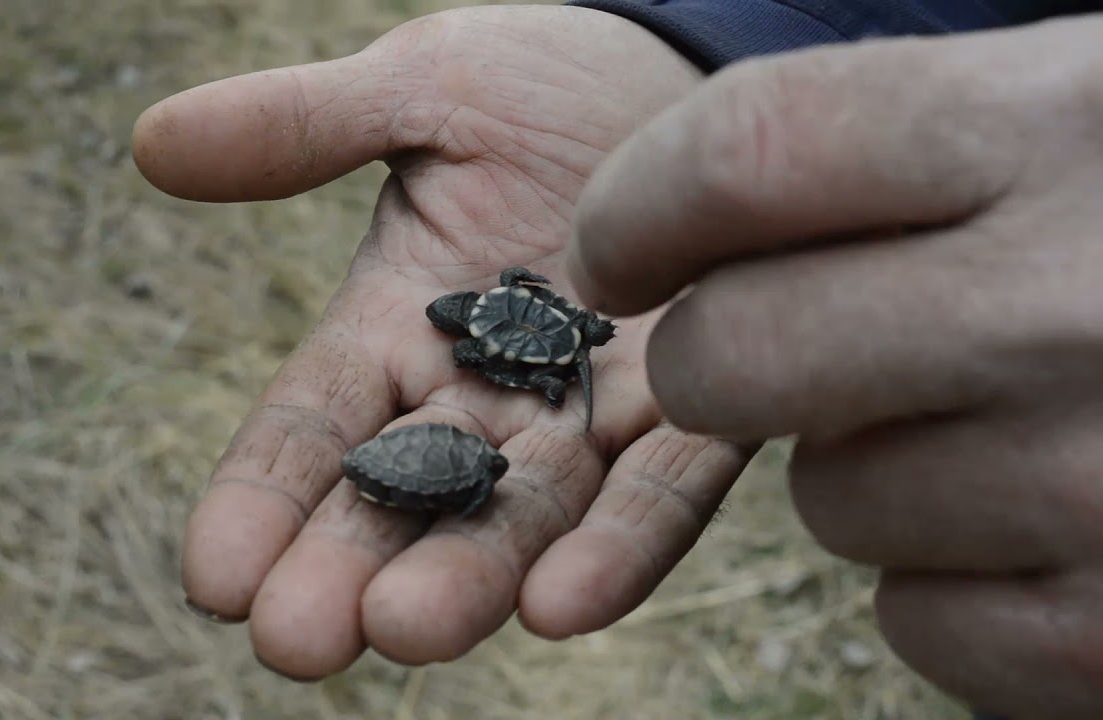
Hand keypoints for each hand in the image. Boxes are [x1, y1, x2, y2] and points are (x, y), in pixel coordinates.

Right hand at [132, 5, 750, 679]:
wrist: (695, 67)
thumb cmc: (550, 79)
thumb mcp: (422, 90)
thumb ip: (301, 127)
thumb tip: (151, 142)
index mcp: (405, 324)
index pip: (318, 423)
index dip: (263, 496)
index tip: (214, 575)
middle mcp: (490, 392)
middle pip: (409, 494)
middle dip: (351, 565)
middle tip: (296, 638)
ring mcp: (591, 411)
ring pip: (523, 514)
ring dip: (468, 576)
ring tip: (408, 627)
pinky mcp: (698, 409)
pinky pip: (659, 488)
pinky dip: (617, 545)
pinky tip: (562, 603)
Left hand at [571, 15, 1102, 718]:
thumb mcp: (1097, 114)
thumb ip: (922, 147)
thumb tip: (692, 216)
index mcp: (1070, 124)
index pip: (746, 152)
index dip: (637, 206)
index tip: (615, 252)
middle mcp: (1080, 302)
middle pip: (732, 353)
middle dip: (718, 357)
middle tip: (780, 344)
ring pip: (828, 497)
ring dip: (866, 464)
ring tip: (1004, 418)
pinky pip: (918, 620)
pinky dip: (949, 582)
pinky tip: (1052, 524)